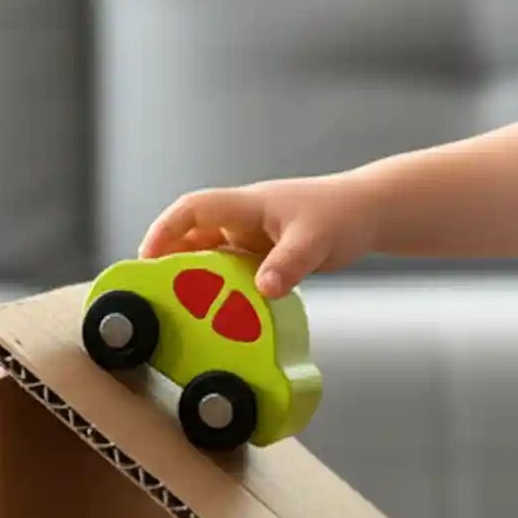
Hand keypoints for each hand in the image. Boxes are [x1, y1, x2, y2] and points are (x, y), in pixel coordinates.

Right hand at [138, 175, 377, 298]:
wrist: (369, 212)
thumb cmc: (342, 214)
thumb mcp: (314, 240)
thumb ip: (289, 264)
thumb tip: (264, 289)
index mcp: (246, 205)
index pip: (192, 209)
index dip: (164, 230)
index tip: (148, 258)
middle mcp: (243, 219)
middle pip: (192, 233)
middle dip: (170, 259)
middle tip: (158, 292)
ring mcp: (252, 237)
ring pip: (210, 254)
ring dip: (195, 276)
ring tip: (182, 307)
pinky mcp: (264, 255)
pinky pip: (232, 270)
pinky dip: (221, 288)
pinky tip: (221, 312)